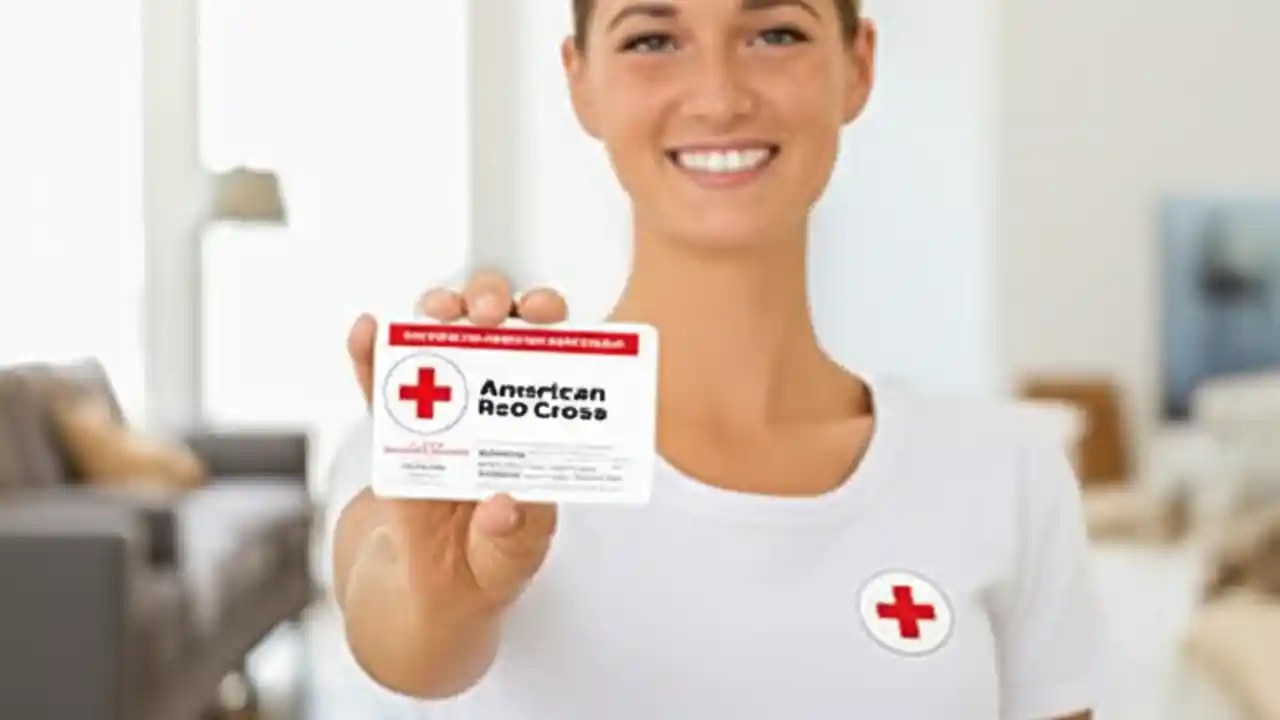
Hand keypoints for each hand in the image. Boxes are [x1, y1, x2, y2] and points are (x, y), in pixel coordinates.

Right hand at [344, 270, 566, 618]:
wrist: (415, 603)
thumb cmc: (478, 578)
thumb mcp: (508, 563)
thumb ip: (515, 536)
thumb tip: (505, 505)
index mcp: (530, 431)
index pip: (549, 360)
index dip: (549, 326)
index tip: (546, 313)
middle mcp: (489, 412)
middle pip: (493, 334)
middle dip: (491, 304)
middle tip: (488, 311)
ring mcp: (440, 417)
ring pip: (438, 346)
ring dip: (436, 315)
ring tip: (436, 311)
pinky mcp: (392, 434)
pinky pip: (382, 389)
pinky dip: (371, 357)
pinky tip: (368, 332)